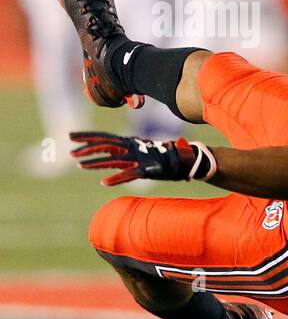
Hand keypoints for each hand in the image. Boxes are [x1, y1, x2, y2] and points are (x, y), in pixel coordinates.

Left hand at [70, 132, 215, 185]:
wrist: (185, 161)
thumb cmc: (162, 158)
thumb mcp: (139, 156)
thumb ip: (122, 159)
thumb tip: (104, 164)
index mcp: (130, 142)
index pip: (105, 137)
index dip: (87, 136)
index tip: (71, 136)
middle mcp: (132, 147)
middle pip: (106, 145)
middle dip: (87, 148)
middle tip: (70, 151)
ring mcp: (139, 158)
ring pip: (113, 158)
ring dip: (96, 162)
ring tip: (80, 164)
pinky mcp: (147, 170)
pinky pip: (129, 174)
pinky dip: (116, 178)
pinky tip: (105, 182)